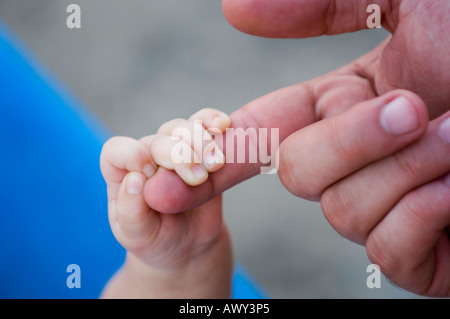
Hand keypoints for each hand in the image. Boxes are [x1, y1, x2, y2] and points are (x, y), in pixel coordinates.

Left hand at [99, 109, 232, 297]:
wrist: (190, 245)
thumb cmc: (157, 239)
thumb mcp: (137, 236)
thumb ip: (131, 212)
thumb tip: (134, 179)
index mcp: (122, 174)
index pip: (117, 150)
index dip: (132, 155)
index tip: (151, 174)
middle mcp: (147, 156)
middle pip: (158, 139)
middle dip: (179, 154)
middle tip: (197, 179)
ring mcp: (175, 149)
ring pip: (182, 128)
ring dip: (200, 141)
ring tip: (215, 165)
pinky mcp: (201, 148)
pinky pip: (205, 124)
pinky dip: (213, 121)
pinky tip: (223, 127)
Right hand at [221, 0, 449, 295]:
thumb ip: (319, 1)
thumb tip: (231, 9)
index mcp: (354, 102)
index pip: (264, 132)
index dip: (219, 150)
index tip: (169, 174)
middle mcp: (368, 155)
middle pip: (298, 174)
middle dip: (345, 144)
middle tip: (413, 107)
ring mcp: (399, 203)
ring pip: (340, 213)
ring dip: (400, 172)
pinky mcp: (433, 252)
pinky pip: (389, 250)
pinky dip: (423, 217)